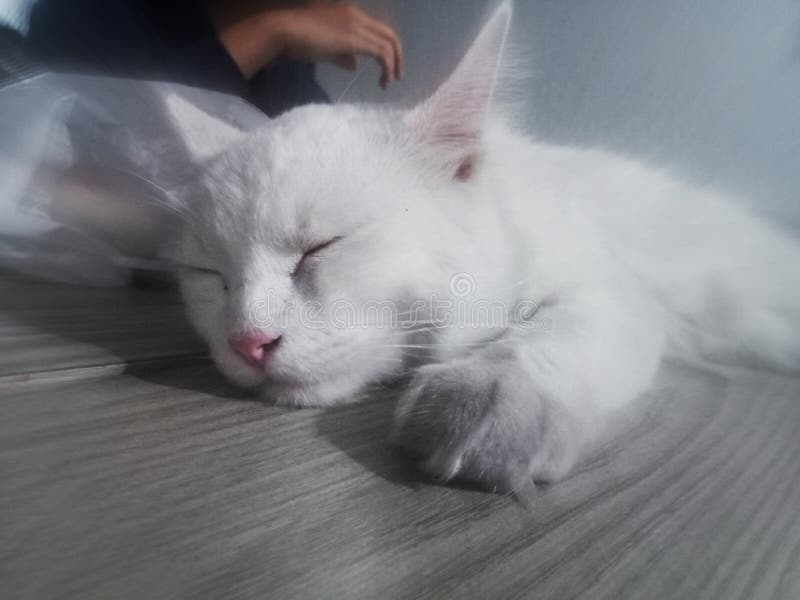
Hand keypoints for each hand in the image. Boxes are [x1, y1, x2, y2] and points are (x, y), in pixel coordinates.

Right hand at [213, 1, 402, 87]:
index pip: (378, 30)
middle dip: (397, 56)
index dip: (387, 48)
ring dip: (393, 65)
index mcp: (351, 15)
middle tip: (397, 76)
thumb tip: (355, 65)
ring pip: (388, 44)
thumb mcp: (325, 48)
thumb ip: (343, 55)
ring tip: (389, 82)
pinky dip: (387, 68)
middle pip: (389, 34)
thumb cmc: (299, 39)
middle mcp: (357, 16)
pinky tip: (383, 81)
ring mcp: (357, 25)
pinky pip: (381, 53)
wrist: (285, 30)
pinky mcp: (356, 38)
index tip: (387, 67)